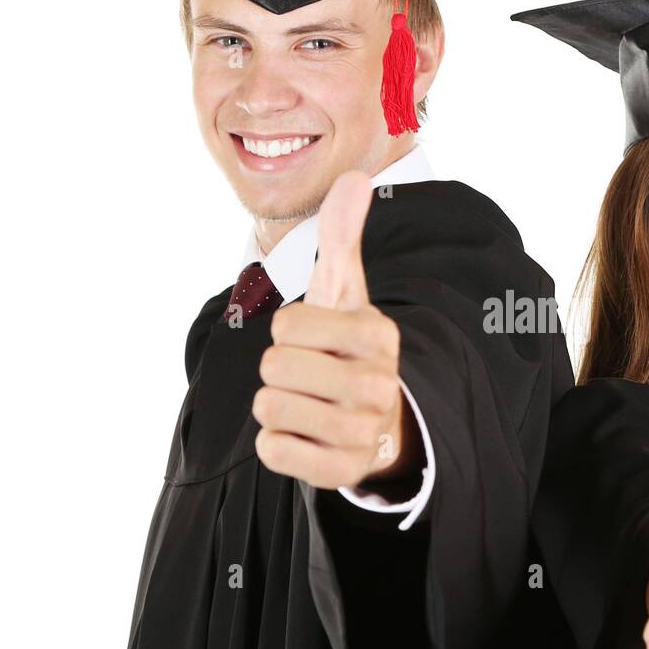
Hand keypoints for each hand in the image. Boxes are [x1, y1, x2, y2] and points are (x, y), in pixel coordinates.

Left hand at [252, 169, 418, 489]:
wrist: (376, 423)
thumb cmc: (347, 347)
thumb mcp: (346, 291)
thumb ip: (342, 235)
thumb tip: (356, 176)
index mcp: (379, 335)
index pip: (288, 324)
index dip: (289, 330)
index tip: (316, 340)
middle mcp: (379, 384)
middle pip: (274, 368)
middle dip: (279, 370)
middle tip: (309, 376)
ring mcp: (363, 432)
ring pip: (269, 409)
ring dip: (275, 406)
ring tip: (308, 405)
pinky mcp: (342, 473)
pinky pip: (272, 452)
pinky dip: (276, 444)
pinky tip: (306, 438)